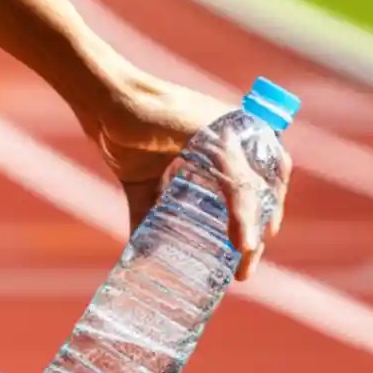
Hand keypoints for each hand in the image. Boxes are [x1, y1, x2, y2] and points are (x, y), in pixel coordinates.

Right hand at [86, 64, 291, 280]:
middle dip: (261, 232)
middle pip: (267, 190)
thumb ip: (147, 212)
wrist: (104, 104)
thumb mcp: (142, 182)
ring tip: (244, 260)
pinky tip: (243, 243)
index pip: (260, 186)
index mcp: (228, 145)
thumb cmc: (123, 132)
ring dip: (255, 229)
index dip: (260, 220)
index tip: (246, 252)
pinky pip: (238, 182)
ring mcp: (231, 133)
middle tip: (244, 268)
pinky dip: (242, 214)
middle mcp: (239, 136)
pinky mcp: (216, 137)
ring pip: (257, 189)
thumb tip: (140, 252)